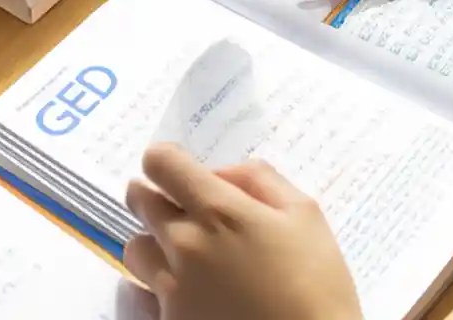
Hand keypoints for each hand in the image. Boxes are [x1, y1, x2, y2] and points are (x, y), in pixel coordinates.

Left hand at [124, 144, 361, 319]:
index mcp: (219, 210)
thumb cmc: (317, 281)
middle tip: (183, 207)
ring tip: (185, 253)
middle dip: (155, 194)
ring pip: (135, 248)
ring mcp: (171, 288)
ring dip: (154, 241)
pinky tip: (189, 290)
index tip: (180, 170)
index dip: (166, 159)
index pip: (161, 163)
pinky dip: (156, 285)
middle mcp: (184, 244)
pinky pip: (141, 293)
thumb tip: (220, 174)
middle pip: (139, 200)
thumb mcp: (304, 213)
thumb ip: (259, 179)